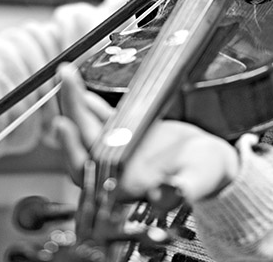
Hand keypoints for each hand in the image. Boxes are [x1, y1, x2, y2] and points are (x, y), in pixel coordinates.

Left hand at [54, 65, 239, 204]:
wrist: (209, 164)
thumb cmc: (204, 176)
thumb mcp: (198, 180)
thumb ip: (184, 189)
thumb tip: (167, 196)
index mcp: (125, 187)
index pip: (88, 170)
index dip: (73, 148)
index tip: (63, 123)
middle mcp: (113, 170)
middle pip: (83, 141)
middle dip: (72, 111)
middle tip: (66, 83)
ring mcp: (116, 151)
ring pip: (88, 127)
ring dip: (76, 102)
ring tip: (67, 75)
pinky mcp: (123, 135)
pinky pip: (101, 117)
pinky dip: (91, 102)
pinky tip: (81, 85)